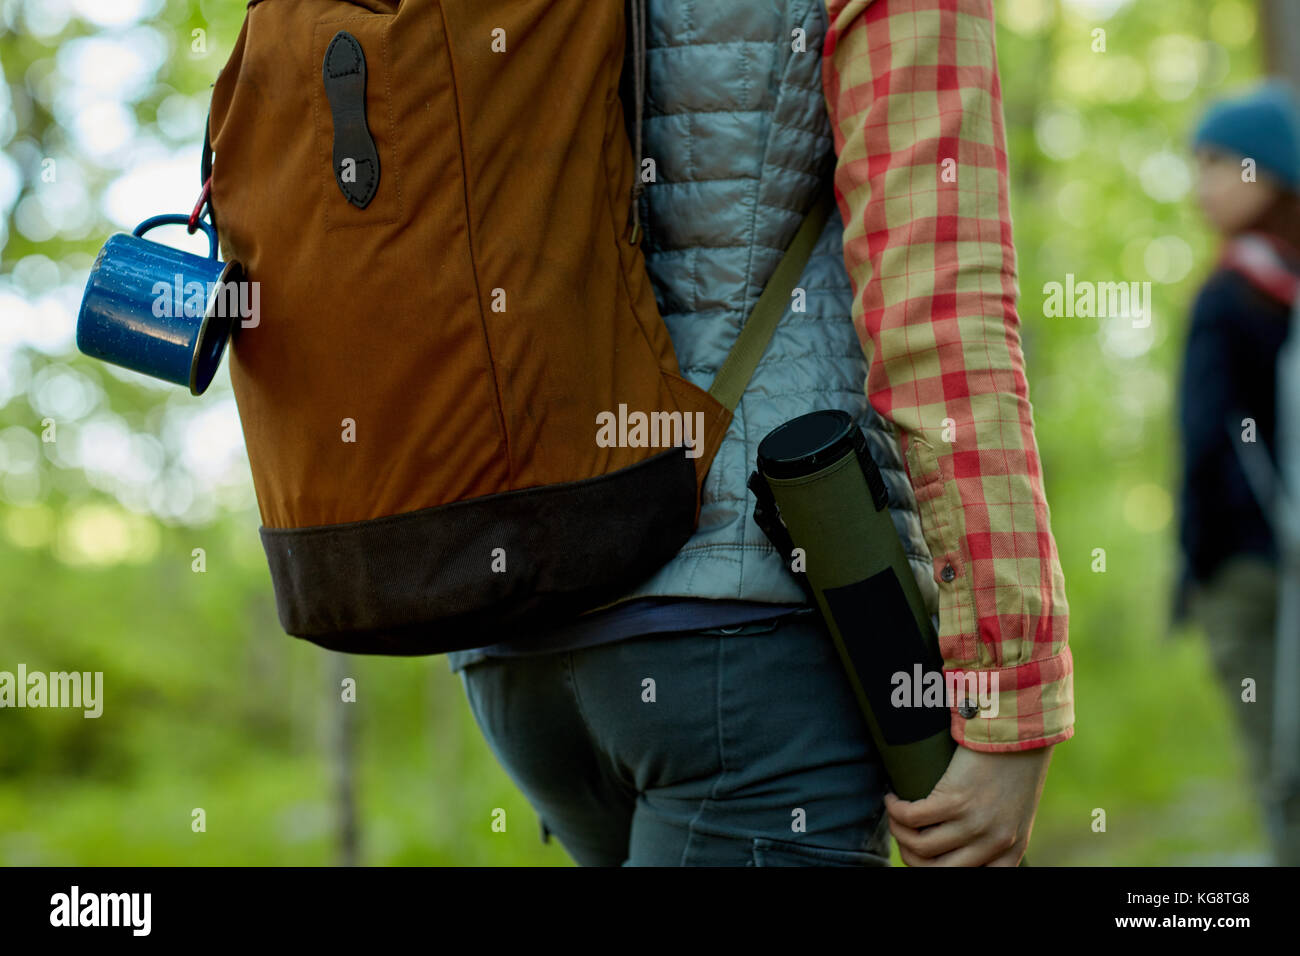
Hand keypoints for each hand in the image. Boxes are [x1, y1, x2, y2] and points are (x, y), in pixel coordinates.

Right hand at [883, 744, 1052, 865]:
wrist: (1019, 731)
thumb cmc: (1016, 765)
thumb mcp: (1014, 812)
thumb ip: (994, 833)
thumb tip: (957, 842)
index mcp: (1011, 852)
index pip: (966, 879)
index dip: (935, 868)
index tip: (922, 851)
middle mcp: (993, 844)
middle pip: (936, 871)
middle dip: (910, 856)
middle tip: (902, 835)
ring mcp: (974, 824)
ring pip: (919, 847)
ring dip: (898, 832)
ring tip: (895, 813)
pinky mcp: (955, 800)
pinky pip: (912, 817)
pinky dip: (896, 811)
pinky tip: (893, 799)